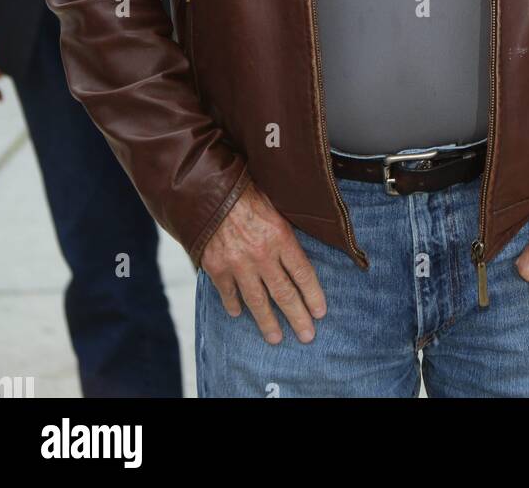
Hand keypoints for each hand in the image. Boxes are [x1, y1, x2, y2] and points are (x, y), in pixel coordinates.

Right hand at [200, 180, 326, 343]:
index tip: (320, 312)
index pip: (303, 273)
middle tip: (307, 336)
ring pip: (257, 301)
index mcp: (280, 236)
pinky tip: (239, 313)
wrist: (208, 190)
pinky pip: (228, 293)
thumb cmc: (245, 191)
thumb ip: (285, 230)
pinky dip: (234, 305)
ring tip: (276, 338)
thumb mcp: (275, 204)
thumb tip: (298, 250)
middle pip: (284, 294)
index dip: (313, 295)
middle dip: (297, 318)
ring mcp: (238, 264)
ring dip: (268, 322)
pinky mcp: (217, 268)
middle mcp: (262, 255)